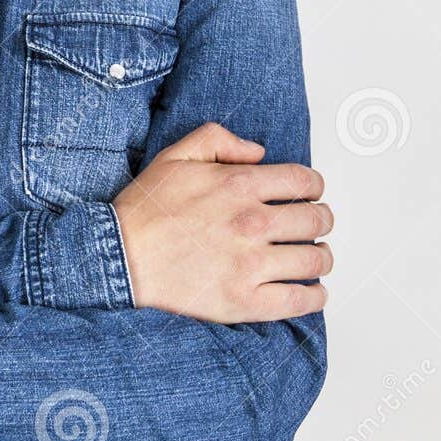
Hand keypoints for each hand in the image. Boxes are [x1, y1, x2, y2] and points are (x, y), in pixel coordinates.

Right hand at [112, 122, 332, 322]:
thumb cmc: (145, 210)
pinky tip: (312, 291)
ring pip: (314, 260)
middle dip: (322, 220)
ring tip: (316, 258)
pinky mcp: (244, 301)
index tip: (311, 193)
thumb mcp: (176, 155)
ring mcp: (250, 265)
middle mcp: (252, 223)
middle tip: (317, 225)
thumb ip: (219, 139)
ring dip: (322, 257)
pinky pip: (298, 301)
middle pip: (316, 220)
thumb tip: (258, 153)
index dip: (314, 186)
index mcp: (240, 185)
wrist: (118, 256)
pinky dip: (314, 296)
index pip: (303, 181)